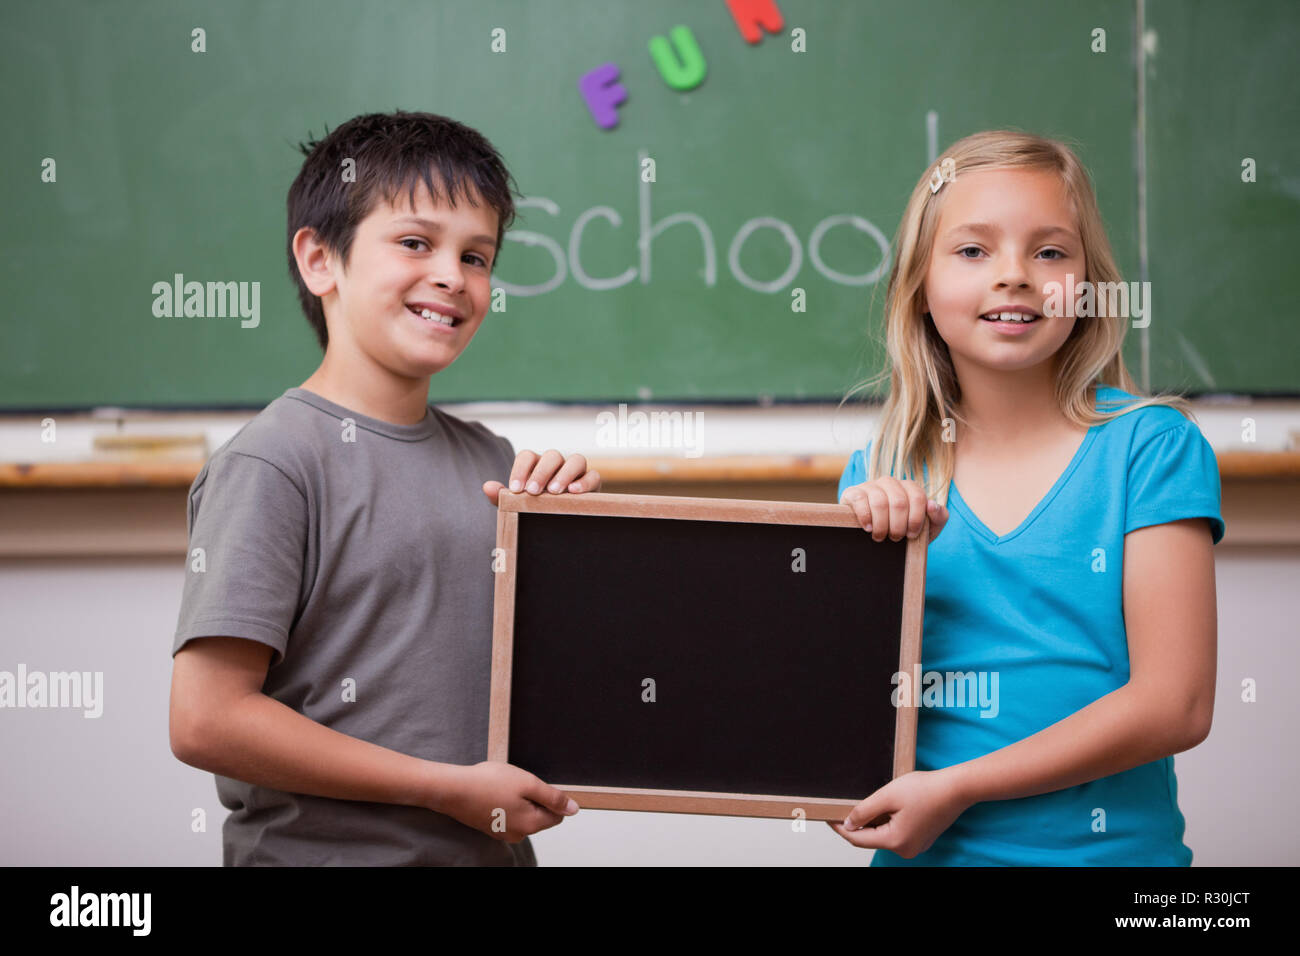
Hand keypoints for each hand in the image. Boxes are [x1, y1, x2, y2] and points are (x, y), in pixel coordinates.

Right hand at [433, 761, 578, 842]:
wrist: (453, 789)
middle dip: (533, 796)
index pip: (557, 815)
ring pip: (523, 813)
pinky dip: (505, 801)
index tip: (533, 784)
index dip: (549, 796)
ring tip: (502, 786)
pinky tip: (493, 791)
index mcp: (532, 825)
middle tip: (515, 782)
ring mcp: (504, 832)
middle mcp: (519, 834)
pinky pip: (508, 813)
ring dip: (518, 798)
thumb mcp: (528, 783)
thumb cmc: (488, 783)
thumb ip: (553, 797)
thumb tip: (573, 809)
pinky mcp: (491, 827)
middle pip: (540, 814)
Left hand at [482, 449, 601, 504]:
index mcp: (536, 466)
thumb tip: (487, 487)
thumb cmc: (535, 510)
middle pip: (552, 455)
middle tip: (533, 491)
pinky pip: (594, 475)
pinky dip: (585, 482)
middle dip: (542, 472)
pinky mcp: (592, 483)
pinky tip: (574, 492)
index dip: (521, 469)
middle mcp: (557, 465)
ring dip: (565, 474)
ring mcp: (576, 472)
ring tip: (554, 492)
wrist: (558, 525)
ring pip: (576, 459)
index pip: (527, 456)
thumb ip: (501, 497)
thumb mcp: (516, 505)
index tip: (515, 488)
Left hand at [828, 769, 968, 857]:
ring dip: (873, 822)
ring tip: (866, 803)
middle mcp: (906, 850)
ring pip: (883, 835)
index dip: (841, 827)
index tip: (828, 818)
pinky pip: (896, 833)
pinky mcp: (921, 839)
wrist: (956, 789)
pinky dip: (887, 822)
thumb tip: (849, 824)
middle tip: (842, 808)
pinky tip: (885, 807)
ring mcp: (915, 846)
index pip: (858, 839)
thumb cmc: (925, 789)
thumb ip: (864, 811)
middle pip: (871, 838)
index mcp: (896, 841)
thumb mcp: (887, 796)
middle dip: (857, 824)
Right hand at [840, 476, 947, 542]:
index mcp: (909, 487)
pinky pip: (860, 500)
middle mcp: (890, 482)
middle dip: (898, 526)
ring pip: (880, 502)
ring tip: (881, 537)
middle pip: (899, 502)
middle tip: (895, 538)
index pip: (918, 498)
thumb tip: (932, 505)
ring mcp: (870, 485)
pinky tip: (868, 528)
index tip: (911, 535)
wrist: (878, 535)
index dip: (916, 519)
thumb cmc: (904, 529)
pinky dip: (866, 517)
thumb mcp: (928, 527)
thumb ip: (939, 517)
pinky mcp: (853, 492)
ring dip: (882, 525)